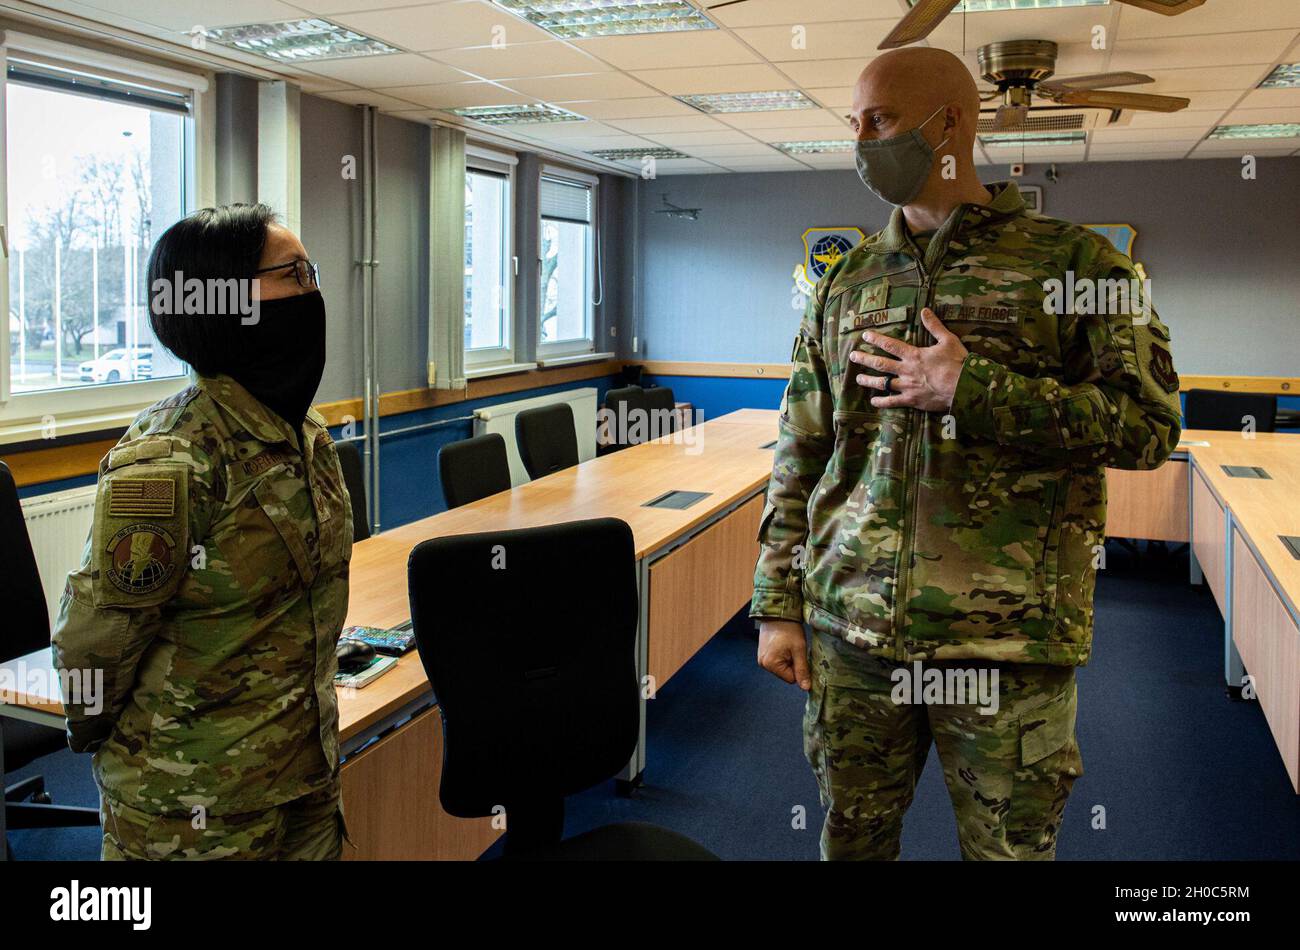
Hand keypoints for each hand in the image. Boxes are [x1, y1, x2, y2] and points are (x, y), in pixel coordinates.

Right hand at [757, 620, 810, 689]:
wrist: (778, 613)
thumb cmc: (789, 629)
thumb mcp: (799, 650)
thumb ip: (802, 670)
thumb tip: (805, 687)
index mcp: (770, 664)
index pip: (791, 679)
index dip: (799, 669)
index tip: (799, 655)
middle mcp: (763, 664)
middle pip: (785, 674)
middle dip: (792, 664)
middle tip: (793, 649)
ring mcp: (761, 658)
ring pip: (782, 667)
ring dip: (788, 659)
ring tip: (788, 645)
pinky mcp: (762, 653)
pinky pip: (777, 661)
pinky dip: (783, 655)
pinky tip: (783, 644)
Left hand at [848, 308, 967, 411]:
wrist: (964, 387)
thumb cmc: (958, 363)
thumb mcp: (948, 340)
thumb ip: (934, 326)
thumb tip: (925, 311)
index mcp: (914, 355)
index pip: (890, 345)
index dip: (876, 339)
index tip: (864, 336)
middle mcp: (906, 370)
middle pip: (880, 364)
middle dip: (865, 359)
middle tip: (852, 356)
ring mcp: (907, 386)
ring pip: (882, 383)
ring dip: (868, 381)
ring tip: (857, 378)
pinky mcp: (912, 400)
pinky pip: (892, 402)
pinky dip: (882, 402)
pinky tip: (873, 401)